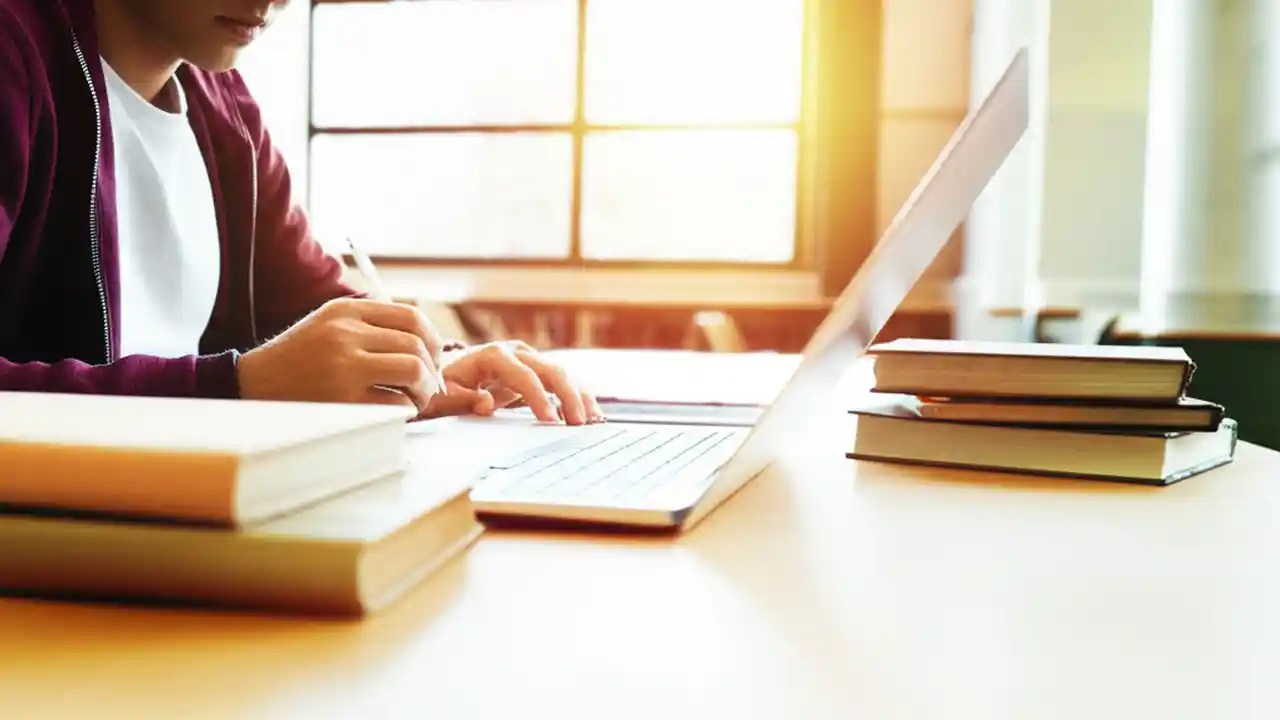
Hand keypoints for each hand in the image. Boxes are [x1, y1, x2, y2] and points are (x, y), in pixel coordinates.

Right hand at [237, 298, 446, 410]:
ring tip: (416, 399)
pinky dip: (405, 408)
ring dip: (424, 389)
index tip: (433, 357)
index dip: (433, 339)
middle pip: (416, 345)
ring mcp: (343, 367)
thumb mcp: (328, 324)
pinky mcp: (342, 400)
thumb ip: (370, 324)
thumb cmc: (297, 358)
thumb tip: (426, 342)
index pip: (411, 317)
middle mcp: (345, 333)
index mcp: (346, 311)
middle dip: (432, 369)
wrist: (251, 384)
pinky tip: (397, 412)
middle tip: (428, 385)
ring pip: (413, 370)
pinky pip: (396, 402)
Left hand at [422, 341, 603, 425]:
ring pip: (562, 373)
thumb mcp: (441, 394)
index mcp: (494, 355)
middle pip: (550, 370)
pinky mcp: (536, 371)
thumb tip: (486, 403)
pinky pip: (561, 382)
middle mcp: (516, 352)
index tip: (550, 421)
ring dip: (579, 396)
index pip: (523, 375)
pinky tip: (591, 414)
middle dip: (568, 396)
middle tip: (578, 423)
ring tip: (593, 420)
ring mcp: (529, 359)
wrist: (444, 373)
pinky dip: (578, 396)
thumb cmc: (442, 386)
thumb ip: (460, 399)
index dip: (539, 397)